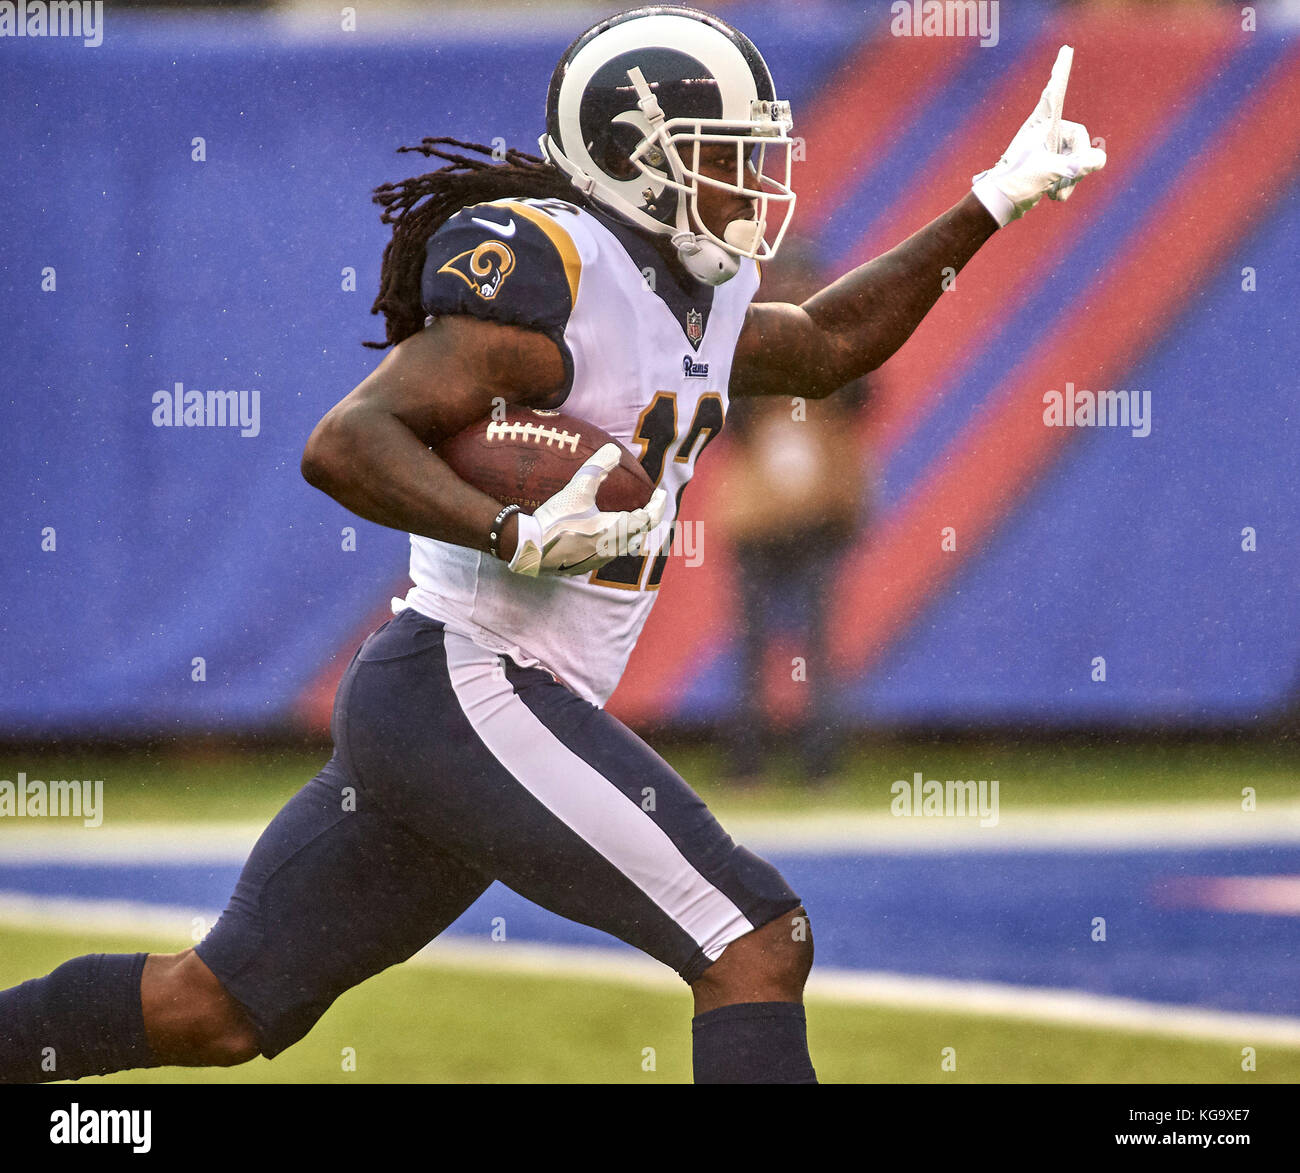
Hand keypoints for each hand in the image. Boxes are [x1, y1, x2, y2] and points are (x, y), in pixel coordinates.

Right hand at [507, 444, 667, 576]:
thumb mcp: (578, 489)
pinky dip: (614, 541)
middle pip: (640, 534)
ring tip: (630, 519)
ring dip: (632, 532)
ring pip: (626, 547)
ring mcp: (600, 560)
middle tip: (648, 505)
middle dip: (647, 518)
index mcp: (616, 530)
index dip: (658, 505)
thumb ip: (598, 467)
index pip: (649, 518)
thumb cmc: (556, 519)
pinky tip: (603, 535)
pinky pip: (609, 554)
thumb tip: (613, 450)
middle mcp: (613, 548)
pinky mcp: (586, 566)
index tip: (660, 494)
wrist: (530, 548)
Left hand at [971, 45, 1106, 226]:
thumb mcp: (1051, 171)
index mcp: (1040, 125)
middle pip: (1079, 137)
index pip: (1054, 93)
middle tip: (1067, 177)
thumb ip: (1079, 164)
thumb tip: (1100, 159)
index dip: (1061, 72)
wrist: (1001, 204)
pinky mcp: (1051, 163)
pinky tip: (1053, 197)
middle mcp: (1046, 132)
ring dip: (1072, 178)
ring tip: (1054, 194)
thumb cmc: (1018, 183)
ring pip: (1078, 156)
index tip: (1065, 50)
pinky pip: (1072, 169)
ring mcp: (1049, 148)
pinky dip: (1068, 184)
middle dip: (1078, 161)